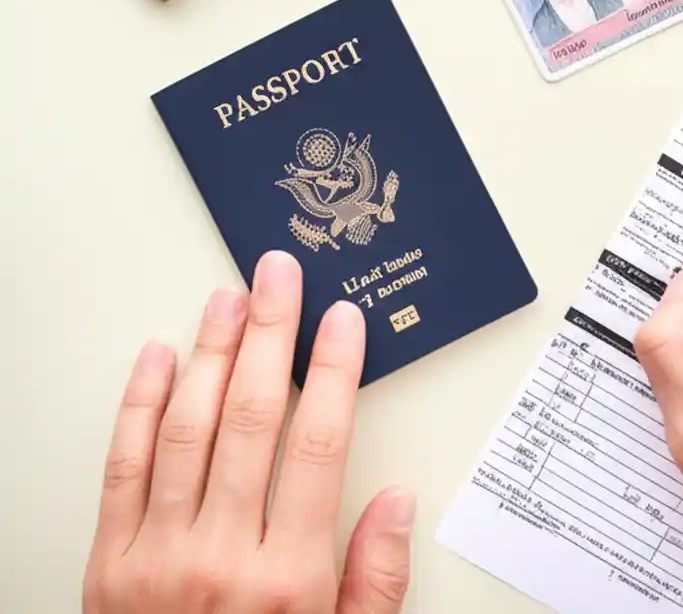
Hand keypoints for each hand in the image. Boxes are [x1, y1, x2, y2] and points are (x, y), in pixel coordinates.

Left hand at [82, 252, 413, 613]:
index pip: (318, 446)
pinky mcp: (108, 560)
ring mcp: (157, 555)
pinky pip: (122, 465)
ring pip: (185, 429)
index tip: (342, 324)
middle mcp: (221, 556)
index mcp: (290, 577)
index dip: (333, 373)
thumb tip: (399, 501)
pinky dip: (139, 404)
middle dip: (269, 335)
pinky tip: (158, 358)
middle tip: (278, 278)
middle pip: (250, 419)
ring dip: (208, 353)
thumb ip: (377, 578)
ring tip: (227, 300)